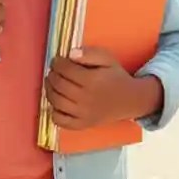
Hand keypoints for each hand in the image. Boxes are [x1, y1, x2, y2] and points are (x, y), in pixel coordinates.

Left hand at [45, 47, 162, 129]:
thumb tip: (71, 53)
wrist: (129, 100)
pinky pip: (60, 120)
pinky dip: (53, 111)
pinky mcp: (82, 125)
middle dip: (52, 74)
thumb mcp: (108, 59)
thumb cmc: (116, 77)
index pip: (65, 69)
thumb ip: (90, 54)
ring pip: (56, 101)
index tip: (57, 60)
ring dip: (49, 90)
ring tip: (51, 83)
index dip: (57, 63)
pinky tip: (56, 102)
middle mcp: (85, 98)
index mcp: (92, 80)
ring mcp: (83, 114)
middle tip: (53, 71)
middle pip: (59, 84)